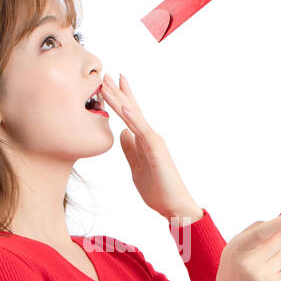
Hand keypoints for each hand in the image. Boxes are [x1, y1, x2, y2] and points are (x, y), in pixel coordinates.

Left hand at [99, 72, 201, 220]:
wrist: (174, 206)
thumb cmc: (158, 189)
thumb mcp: (136, 166)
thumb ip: (130, 149)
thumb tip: (122, 133)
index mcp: (143, 140)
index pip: (129, 114)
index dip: (119, 98)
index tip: (109, 82)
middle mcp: (149, 136)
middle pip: (131, 109)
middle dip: (118, 91)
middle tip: (105, 74)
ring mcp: (153, 141)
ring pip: (134, 116)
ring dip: (120, 99)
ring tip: (109, 83)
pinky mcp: (156, 150)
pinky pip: (142, 131)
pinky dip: (132, 118)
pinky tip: (123, 106)